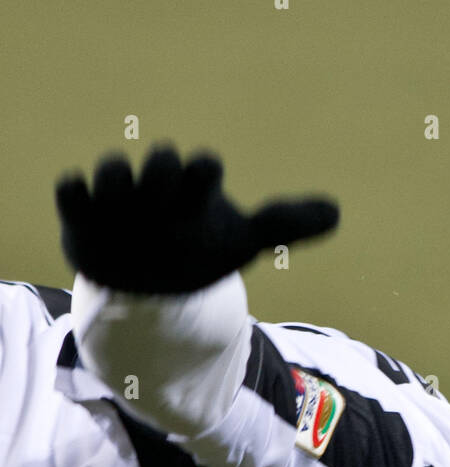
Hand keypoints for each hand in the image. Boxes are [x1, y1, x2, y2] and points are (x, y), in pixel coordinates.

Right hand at [55, 144, 338, 292]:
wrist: (144, 280)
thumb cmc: (195, 250)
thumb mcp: (239, 242)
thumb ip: (285, 224)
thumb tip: (338, 212)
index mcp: (194, 192)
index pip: (204, 167)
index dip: (206, 173)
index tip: (208, 188)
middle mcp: (156, 190)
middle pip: (160, 161)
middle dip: (165, 177)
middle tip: (166, 208)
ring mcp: (118, 201)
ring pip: (112, 171)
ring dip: (120, 186)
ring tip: (127, 217)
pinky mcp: (83, 215)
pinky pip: (70, 190)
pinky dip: (76, 195)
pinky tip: (90, 212)